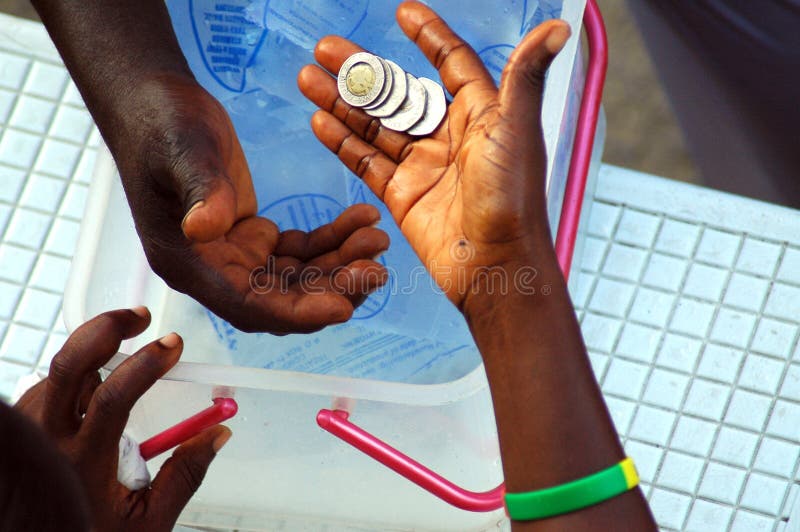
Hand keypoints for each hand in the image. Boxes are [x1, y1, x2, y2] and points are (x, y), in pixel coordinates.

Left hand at [15, 308, 228, 531]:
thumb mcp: (149, 522)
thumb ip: (184, 476)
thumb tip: (217, 434)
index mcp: (84, 463)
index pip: (114, 396)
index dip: (146, 363)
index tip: (172, 347)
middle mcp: (49, 441)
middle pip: (70, 365)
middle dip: (107, 329)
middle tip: (140, 319)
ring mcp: (32, 433)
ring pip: (58, 373)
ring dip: (92, 353)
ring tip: (122, 348)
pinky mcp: (24, 430)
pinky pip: (47, 387)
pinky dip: (74, 376)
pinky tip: (95, 384)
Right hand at [108, 74, 388, 332]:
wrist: (155, 101)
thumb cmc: (162, 123)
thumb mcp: (184, 151)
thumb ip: (200, 190)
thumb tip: (205, 230)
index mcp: (189, 263)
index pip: (248, 305)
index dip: (296, 312)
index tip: (343, 306)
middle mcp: (213, 270)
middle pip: (281, 300)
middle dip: (332, 289)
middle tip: (376, 271)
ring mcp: (234, 255)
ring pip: (297, 278)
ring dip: (340, 265)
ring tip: (376, 240)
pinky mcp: (252, 237)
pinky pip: (300, 250)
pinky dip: (331, 240)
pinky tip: (359, 221)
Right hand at [298, 1, 569, 309]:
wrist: (496, 265)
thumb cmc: (514, 197)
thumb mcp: (517, 130)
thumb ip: (524, 77)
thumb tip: (558, 26)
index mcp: (481, 114)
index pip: (451, 63)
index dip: (429, 37)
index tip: (403, 13)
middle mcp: (449, 136)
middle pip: (398, 93)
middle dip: (363, 70)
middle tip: (326, 48)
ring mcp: (423, 166)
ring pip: (375, 125)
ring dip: (343, 102)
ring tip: (308, 77)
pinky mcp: (403, 195)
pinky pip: (367, 162)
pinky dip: (342, 142)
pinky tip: (319, 121)